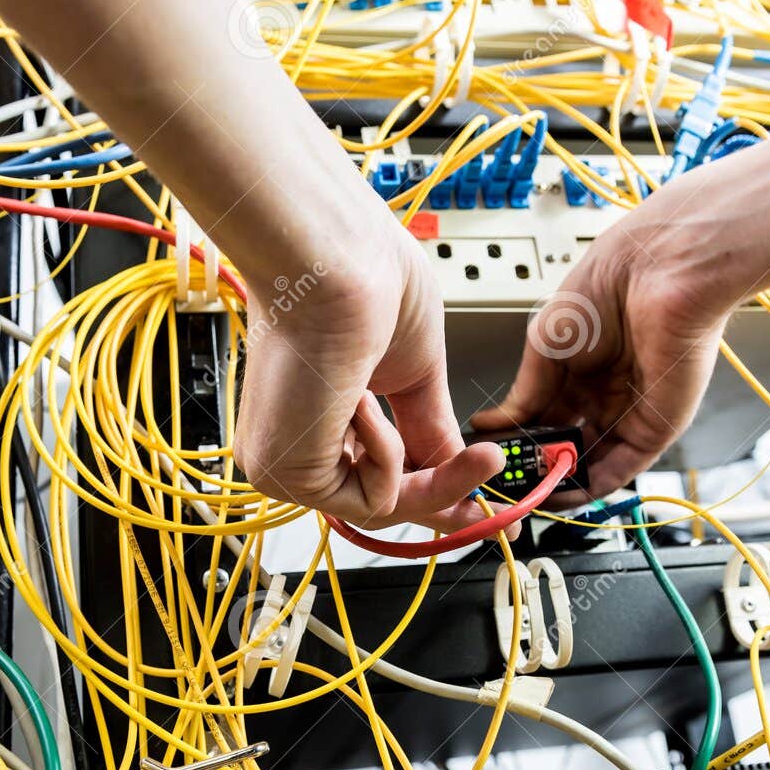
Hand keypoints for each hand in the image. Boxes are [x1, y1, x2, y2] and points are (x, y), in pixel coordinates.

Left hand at [235, 224, 503, 529]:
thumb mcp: (415, 372)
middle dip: (442, 488)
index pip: (374, 479)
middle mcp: (292, 441)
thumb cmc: (364, 280)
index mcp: (315, 413)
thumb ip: (429, 426)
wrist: (337, 261)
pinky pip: (372, 498)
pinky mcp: (285, 474)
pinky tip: (361, 400)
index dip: (430, 494)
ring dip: (409, 455)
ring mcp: (283, 462)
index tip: (474, 507)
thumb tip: (453, 464)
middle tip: (486, 465)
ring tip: (386, 398)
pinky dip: (387, 454)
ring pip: (381, 505)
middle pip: (381, 501)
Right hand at [472, 197, 734, 500]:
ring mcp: (628, 417)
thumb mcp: (543, 347)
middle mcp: (603, 398)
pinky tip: (557, 493)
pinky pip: (618, 470)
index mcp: (577, 374)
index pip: (544, 424)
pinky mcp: (654, 430)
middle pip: (565, 450)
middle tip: (505, 484)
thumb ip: (523, 395)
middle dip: (535, 470)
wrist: (654, 275)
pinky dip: (587, 488)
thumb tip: (492, 425)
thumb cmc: (604, 290)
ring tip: (523, 492)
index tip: (493, 462)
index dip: (519, 446)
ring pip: (588, 467)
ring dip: (557, 484)